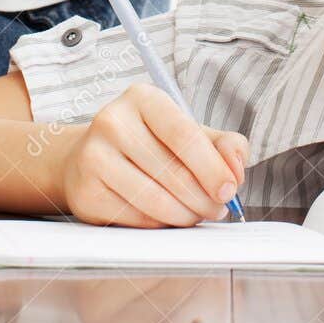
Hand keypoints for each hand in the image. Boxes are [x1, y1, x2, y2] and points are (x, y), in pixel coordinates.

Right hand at [60, 85, 247, 227]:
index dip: (212, 167)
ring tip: (197, 214)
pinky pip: (137, 218)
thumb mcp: (186, 131)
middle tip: (218, 208)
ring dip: (186, 215)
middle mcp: (113, 122)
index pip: (184, 134)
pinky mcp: (87, 192)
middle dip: (204, 198)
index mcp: (142, 98)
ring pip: (156, 200)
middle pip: (172, 171)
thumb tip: (236, 169)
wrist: (87, 158)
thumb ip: (222, 145)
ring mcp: (95, 157)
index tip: (229, 189)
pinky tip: (168, 217)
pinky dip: (161, 224)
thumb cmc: (147, 143)